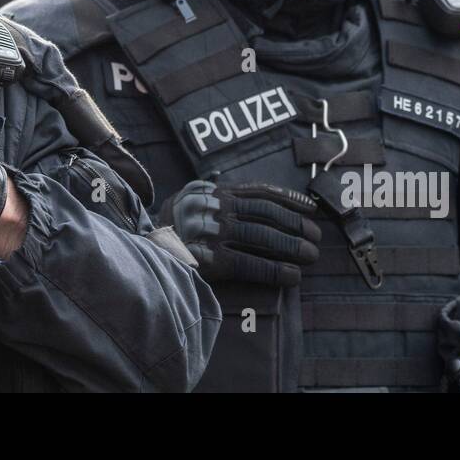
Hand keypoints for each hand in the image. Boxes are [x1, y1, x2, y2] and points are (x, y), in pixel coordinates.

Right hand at [161, 180, 320, 286]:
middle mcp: (217, 209)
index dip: (289, 199)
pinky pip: (248, 264)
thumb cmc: (170, 224)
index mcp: (215, 193)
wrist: (143, 246)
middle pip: (266, 213)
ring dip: (291, 245)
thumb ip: (210, 191)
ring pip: (262, 236)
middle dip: (295, 224)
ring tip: (311, 254)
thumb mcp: (187, 196)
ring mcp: (213, 233)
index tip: (310, 208)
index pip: (260, 192)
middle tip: (316, 235)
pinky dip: (273, 270)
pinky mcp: (210, 259)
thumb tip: (230, 183)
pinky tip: (292, 276)